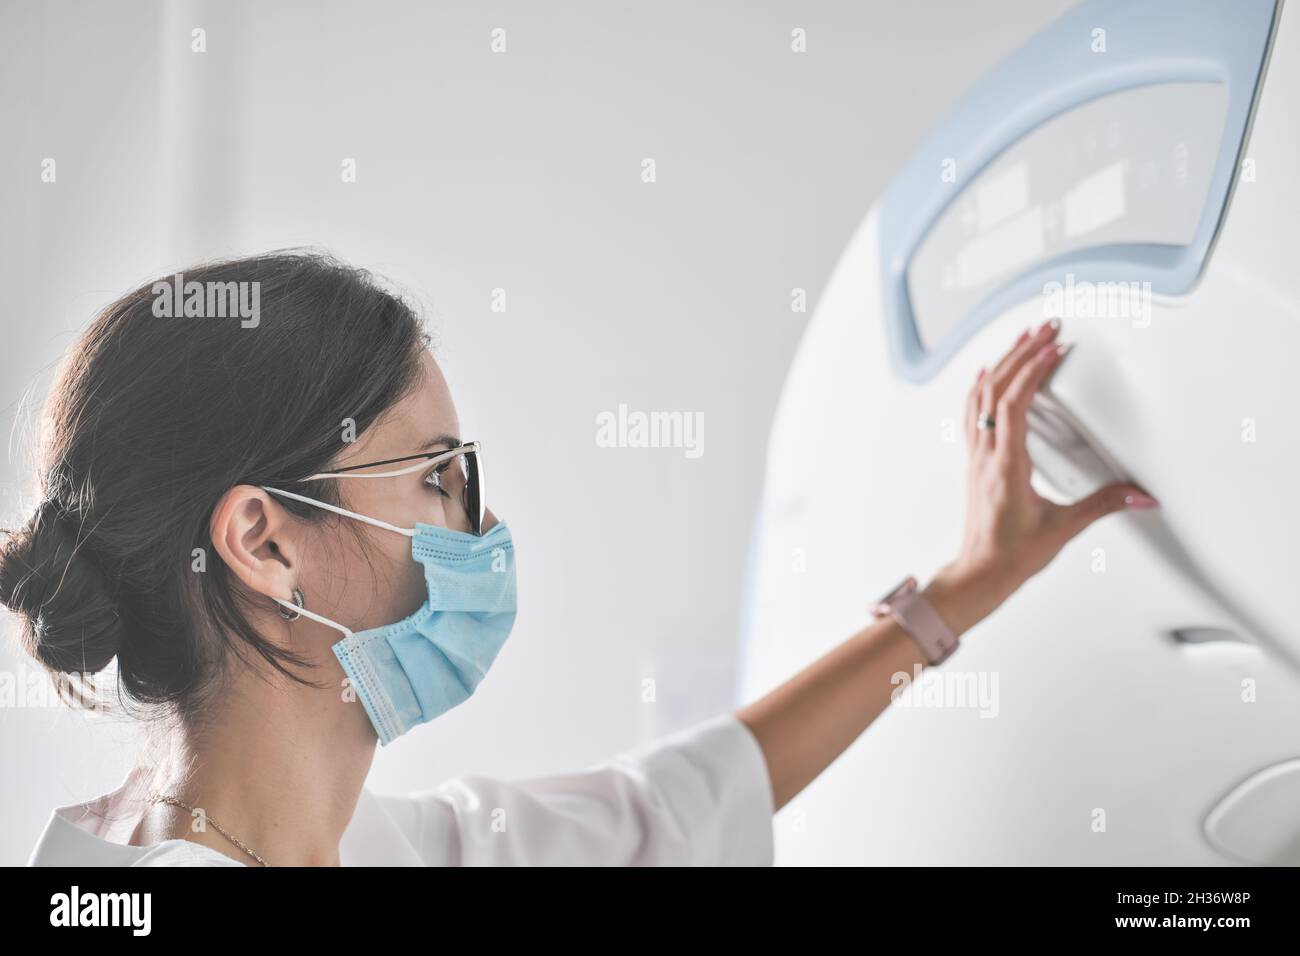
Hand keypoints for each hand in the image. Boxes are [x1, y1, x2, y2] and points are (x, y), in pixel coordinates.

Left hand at [923, 320, 1156, 634]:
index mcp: (1006, 467)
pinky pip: (971, 413)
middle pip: (993, 390)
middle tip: (1044, 328)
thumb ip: (1104, 506)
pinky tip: (987, 375)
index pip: (1012, 405)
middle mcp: (985, 456)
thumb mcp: (1064, 528)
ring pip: (978, 397)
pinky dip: (981, 386)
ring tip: (1022, 339)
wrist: (980, 574)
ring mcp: (976, 457)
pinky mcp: (975, 462)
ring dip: (1000, 364)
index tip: (1051, 346)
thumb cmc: (1012, 556)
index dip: (1030, 372)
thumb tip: (1141, 496)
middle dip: (1020, 354)